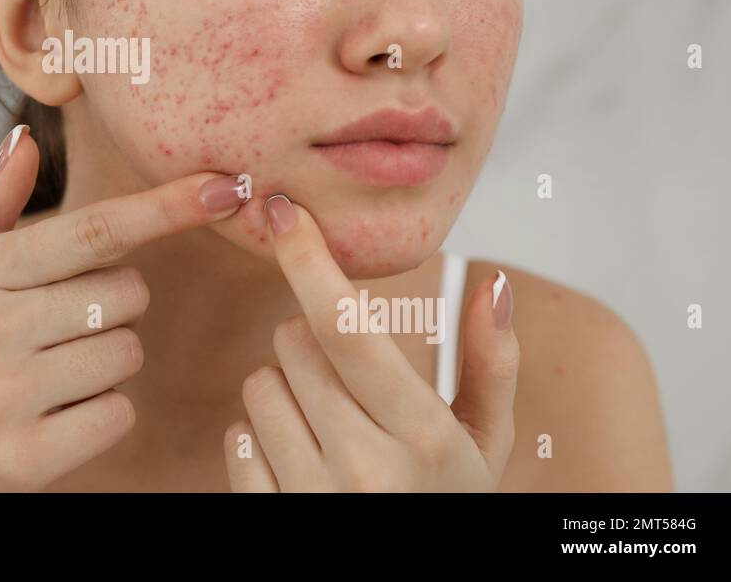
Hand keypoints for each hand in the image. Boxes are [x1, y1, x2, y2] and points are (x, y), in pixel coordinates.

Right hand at [0, 125, 251, 491]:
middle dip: (113, 307)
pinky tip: (55, 418)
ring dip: (107, 364)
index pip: (91, 231)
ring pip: (126, 352)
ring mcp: (3, 395)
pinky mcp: (23, 457)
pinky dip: (101, 416)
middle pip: (124, 293)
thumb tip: (24, 140)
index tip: (222, 186)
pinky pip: (118, 414)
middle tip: (60, 329)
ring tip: (50, 376)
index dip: (163, 207)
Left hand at [224, 194, 517, 491]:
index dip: (308, 260)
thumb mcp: (485, 445)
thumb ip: (492, 363)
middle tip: (347, 379)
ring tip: (329, 426)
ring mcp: (312, 498)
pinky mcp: (271, 519)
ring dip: (286, 389)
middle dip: (311, 340)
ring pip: (260, 385)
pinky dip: (261, 437)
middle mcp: (364, 467)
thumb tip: (490, 283)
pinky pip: (238, 439)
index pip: (345, 326)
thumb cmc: (447, 504)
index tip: (281, 211)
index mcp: (422, 435)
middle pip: (292, 343)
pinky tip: (302, 459)